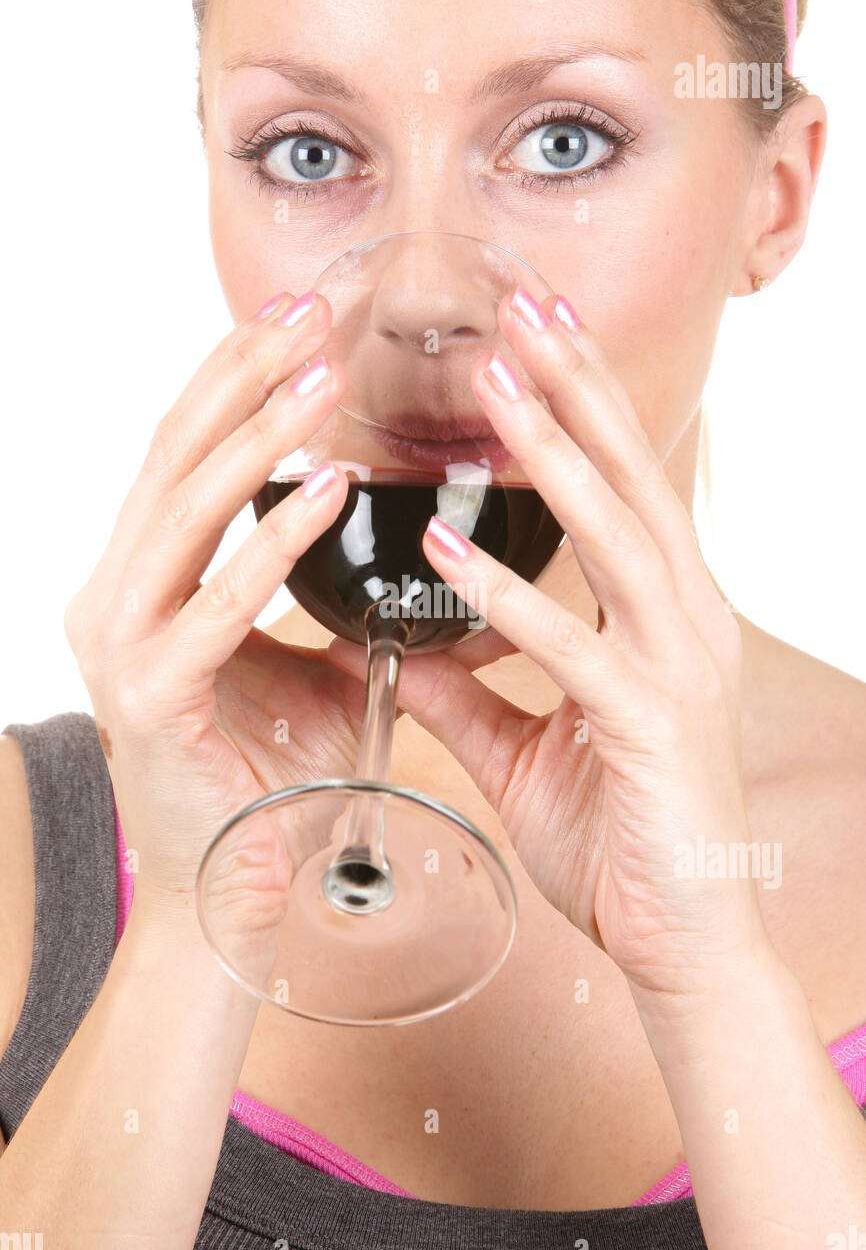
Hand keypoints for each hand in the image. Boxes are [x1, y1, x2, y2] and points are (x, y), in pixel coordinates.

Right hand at [65, 291, 363, 953]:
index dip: (239, 378)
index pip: (189, 456)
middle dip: (244, 375)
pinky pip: (215, 606)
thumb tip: (421, 556)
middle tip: (309, 308)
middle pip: (176, 458)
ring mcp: (121, 645)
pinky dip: (271, 544)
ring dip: (259, 436)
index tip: (299, 316)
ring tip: (322, 375)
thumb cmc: (270, 785)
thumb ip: (342, 608)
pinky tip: (328, 493)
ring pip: (183, 512)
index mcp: (147, 583)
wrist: (230, 897)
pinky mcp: (149, 696)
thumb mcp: (318, 674)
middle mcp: (116, 598)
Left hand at [329, 289, 767, 1000]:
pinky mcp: (653, 723)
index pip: (625, 490)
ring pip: (617, 534)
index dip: (586, 409)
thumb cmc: (619, 841)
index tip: (534, 340)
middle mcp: (687, 622)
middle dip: (580, 388)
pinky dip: (511, 591)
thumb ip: (468, 691)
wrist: (682, 945)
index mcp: (664, 619)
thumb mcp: (525, 751)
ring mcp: (679, 667)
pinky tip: (450, 542)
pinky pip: (573, 642)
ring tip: (500, 379)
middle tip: (527, 304)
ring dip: (557, 452)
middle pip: (634, 479)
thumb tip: (399, 645)